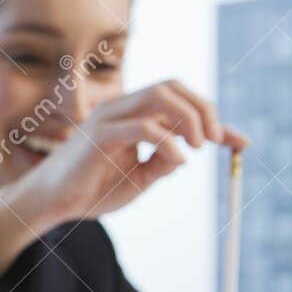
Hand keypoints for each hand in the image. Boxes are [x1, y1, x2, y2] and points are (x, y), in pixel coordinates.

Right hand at [0, 80, 247, 272]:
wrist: (51, 203)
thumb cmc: (89, 190)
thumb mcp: (138, 178)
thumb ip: (162, 162)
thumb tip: (187, 154)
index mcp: (130, 115)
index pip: (178, 101)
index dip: (214, 118)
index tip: (240, 142)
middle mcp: (120, 109)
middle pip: (172, 87)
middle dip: (204, 109)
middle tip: (214, 141)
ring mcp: (109, 118)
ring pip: (160, 96)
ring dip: (189, 117)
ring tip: (198, 145)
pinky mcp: (99, 136)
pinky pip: (143, 127)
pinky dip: (167, 142)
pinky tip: (176, 161)